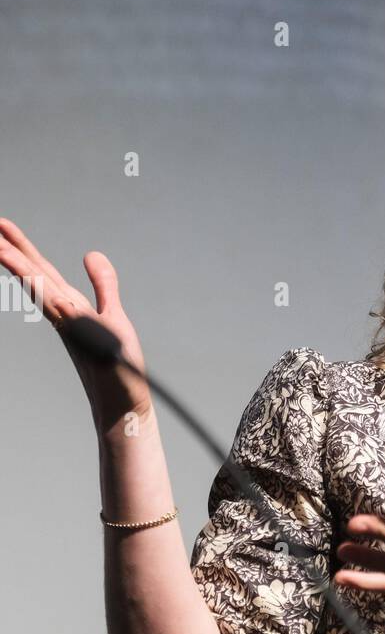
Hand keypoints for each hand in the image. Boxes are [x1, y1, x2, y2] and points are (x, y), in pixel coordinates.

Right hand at [0, 217, 152, 435]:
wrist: (123, 405)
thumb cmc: (117, 367)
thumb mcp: (112, 315)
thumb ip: (103, 285)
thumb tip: (90, 254)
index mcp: (71, 308)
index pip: (42, 273)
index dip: (24, 248)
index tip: (3, 227)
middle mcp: (68, 318)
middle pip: (38, 279)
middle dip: (15, 253)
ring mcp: (77, 332)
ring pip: (47, 296)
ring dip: (26, 273)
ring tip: (3, 249)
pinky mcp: (93, 347)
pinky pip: (73, 321)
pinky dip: (60, 305)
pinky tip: (50, 290)